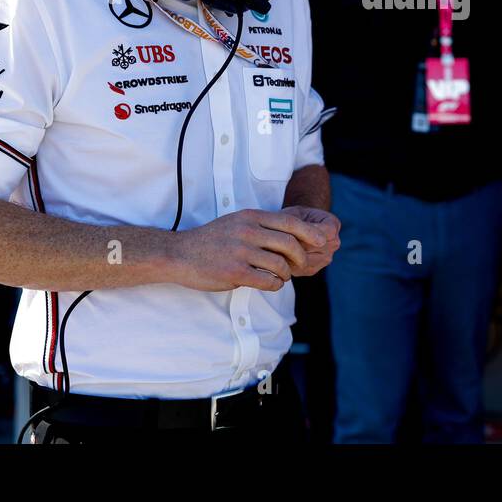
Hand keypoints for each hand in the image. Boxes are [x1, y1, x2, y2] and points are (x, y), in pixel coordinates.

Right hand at [169, 208, 333, 291]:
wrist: (179, 254)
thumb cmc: (211, 240)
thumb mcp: (236, 222)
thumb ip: (261, 225)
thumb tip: (292, 234)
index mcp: (250, 216)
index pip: (290, 222)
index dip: (309, 233)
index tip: (321, 241)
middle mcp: (247, 231)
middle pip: (290, 243)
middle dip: (301, 256)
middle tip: (301, 265)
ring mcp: (241, 252)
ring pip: (280, 264)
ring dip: (286, 274)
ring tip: (280, 276)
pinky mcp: (235, 272)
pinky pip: (267, 280)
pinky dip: (275, 284)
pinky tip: (269, 283)